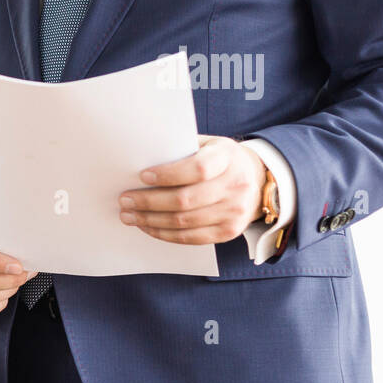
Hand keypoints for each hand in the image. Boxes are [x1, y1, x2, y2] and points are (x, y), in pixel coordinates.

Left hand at [119, 135, 266, 244]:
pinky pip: (191, 238)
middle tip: (125, 200)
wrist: (257, 179)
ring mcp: (234, 211)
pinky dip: (164, 233)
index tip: (142, 176)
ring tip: (129, 215)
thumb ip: (180, 149)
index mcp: (228, 157)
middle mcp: (236, 185)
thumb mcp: (206, 144)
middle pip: (186, 200)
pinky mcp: (229, 231)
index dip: (168, 174)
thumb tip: (139, 158)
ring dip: (150, 220)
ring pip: (184, 222)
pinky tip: (148, 226)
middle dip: (149, 202)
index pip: (198, 169)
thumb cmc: (219, 159)